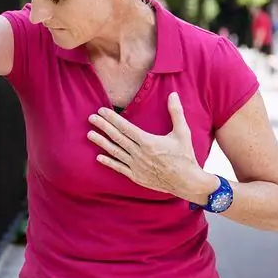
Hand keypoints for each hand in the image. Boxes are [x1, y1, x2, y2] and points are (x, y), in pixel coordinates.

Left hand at [87, 92, 218, 201]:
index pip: (125, 127)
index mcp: (148, 142)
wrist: (187, 182)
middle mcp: (139, 153)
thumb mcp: (183, 132)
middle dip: (103, 126)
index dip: (112, 118)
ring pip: (115, 152)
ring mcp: (136, 166)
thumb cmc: (185, 156)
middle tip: (91, 118)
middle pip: (117, 137)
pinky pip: (119, 168)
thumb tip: (173, 94)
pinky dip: (108, 162)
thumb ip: (176, 113)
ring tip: (89, 134)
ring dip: (101, 142)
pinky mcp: (136, 176)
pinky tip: (98, 157)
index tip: (101, 111)